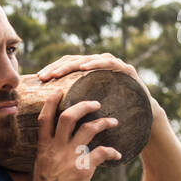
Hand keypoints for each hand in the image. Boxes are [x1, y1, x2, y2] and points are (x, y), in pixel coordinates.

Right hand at [30, 88, 121, 180]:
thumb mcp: (41, 172)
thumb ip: (47, 159)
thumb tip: (51, 155)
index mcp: (43, 149)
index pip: (45, 118)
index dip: (52, 101)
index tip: (60, 90)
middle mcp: (55, 149)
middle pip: (68, 116)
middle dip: (84, 105)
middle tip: (96, 103)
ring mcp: (69, 158)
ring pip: (88, 129)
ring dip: (104, 122)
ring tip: (114, 121)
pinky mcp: (83, 170)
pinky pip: (102, 152)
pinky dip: (112, 151)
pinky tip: (117, 155)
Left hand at [37, 52, 155, 105]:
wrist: (142, 122)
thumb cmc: (111, 116)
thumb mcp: (87, 110)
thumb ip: (72, 103)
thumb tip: (45, 108)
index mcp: (88, 73)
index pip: (66, 66)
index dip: (52, 69)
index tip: (38, 79)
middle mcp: (99, 65)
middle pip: (73, 60)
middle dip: (57, 67)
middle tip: (43, 76)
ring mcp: (113, 65)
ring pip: (88, 59)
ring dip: (71, 65)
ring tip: (57, 73)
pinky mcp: (126, 69)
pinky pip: (109, 62)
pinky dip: (95, 63)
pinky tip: (84, 67)